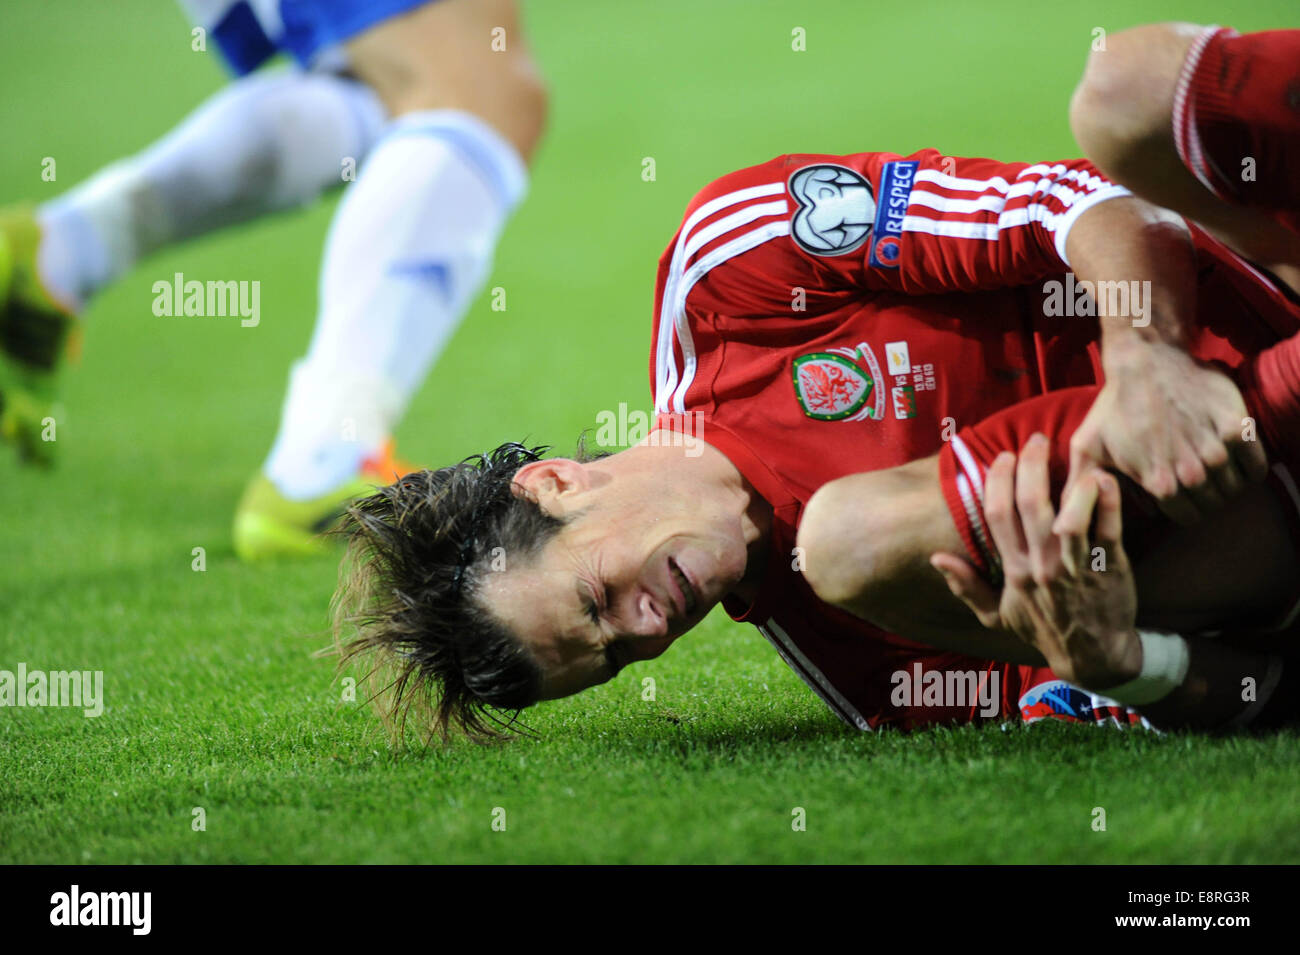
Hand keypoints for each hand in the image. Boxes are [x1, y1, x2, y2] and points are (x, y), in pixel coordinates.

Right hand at [930, 434, 1142, 690]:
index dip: (997, 480)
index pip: (997, 515)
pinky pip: (1108, 528)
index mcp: (1013, 571)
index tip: (1002, 457)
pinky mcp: (1110, 566)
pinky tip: (1103, 477)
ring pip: (1069, 515)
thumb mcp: (996, 615)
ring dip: (1069, 478)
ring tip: (1072, 450)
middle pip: (1031, 505)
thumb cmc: (1044, 629)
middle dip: (1030, 465)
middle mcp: (1041, 565)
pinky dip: (1106, 500)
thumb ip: (966, 586)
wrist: (1093, 655)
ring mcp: (1076, 566)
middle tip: (1036, 442)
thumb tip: (936, 557)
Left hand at [1067, 342, 1266, 524]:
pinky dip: (1250, 466)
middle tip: (1196, 477)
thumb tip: (1061, 528)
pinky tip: (1234, 456)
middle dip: (1205, 496)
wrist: (1147, 361)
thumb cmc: (1114, 406)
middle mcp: (1192, 472)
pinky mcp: (1238, 427)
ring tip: (1211, 464)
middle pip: (1213, 504)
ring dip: (1227, 482)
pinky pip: (1257, 465)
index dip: (1183, 507)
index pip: (1186, 518)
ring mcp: (1217, 450)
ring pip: (1235, 488)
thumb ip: (1080, 489)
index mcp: (1159, 483)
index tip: (1179, 494)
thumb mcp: (1087, 447)